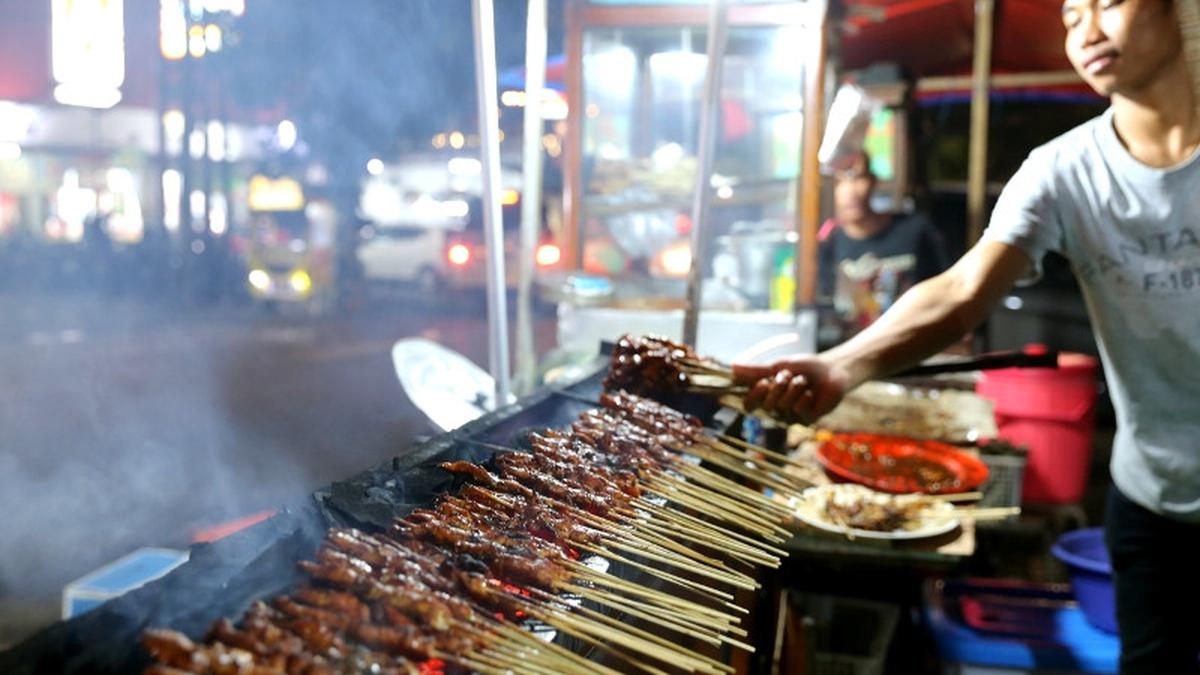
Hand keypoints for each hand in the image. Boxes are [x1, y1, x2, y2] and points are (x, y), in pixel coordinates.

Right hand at [731, 356, 849, 423]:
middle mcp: (776, 408)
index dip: (753, 396)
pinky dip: (804, 397)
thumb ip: (756, 370)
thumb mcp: (779, 365)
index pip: (749, 403)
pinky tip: (811, 393)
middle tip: (789, 375)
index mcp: (767, 395)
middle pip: (766, 404)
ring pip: (783, 405)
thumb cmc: (805, 368)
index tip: (762, 382)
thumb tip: (733, 367)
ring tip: (804, 381)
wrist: (832, 371)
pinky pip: (797, 410)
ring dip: (794, 388)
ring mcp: (790, 416)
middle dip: (779, 386)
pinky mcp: (805, 421)